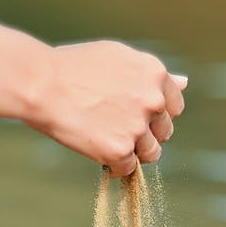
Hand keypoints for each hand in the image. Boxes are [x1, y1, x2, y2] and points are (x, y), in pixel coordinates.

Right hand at [28, 40, 187, 175]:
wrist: (41, 84)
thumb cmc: (73, 67)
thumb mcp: (117, 58)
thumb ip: (151, 75)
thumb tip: (184, 82)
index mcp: (155, 74)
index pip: (174, 107)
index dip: (153, 113)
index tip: (132, 113)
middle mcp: (153, 100)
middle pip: (164, 132)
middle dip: (143, 133)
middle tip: (111, 125)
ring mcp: (138, 127)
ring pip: (149, 153)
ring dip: (130, 151)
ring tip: (102, 136)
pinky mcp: (120, 150)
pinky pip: (127, 168)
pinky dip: (112, 164)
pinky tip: (93, 146)